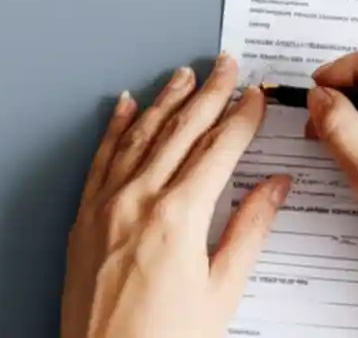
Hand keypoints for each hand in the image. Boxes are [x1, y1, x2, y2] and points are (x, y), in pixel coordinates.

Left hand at [61, 54, 290, 337]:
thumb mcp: (221, 292)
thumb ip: (249, 231)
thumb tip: (275, 187)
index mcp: (178, 218)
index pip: (219, 149)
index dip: (241, 117)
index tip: (256, 96)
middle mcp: (137, 202)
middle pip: (181, 131)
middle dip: (209, 93)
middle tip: (226, 66)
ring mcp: (104, 208)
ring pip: (139, 136)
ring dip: (165, 101)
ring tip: (183, 76)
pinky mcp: (83, 220)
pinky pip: (101, 159)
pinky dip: (115, 128)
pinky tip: (124, 106)